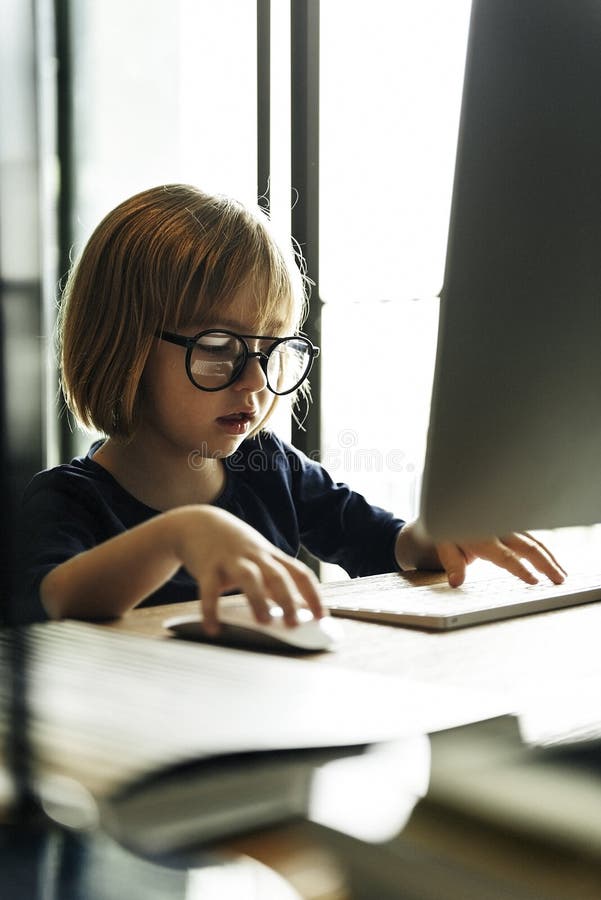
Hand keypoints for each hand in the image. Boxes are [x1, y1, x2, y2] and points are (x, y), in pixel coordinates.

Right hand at [169, 506, 322, 633]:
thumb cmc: (234, 547)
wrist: (197, 523)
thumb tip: (301, 608)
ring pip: (249, 577)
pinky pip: (209, 589)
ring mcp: (230, 560)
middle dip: (288, 599)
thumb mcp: (258, 559)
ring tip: (264, 621)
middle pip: (278, 575)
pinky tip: (214, 629)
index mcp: (270, 556)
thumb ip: (276, 583)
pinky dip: (211, 610)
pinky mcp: (207, 567)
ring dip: (258, 599)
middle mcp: (254, 556)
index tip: (322, 617)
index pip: (300, 573)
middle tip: (294, 624)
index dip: (313, 595)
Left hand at [395, 520, 566, 587]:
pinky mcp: (504, 527)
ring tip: (561, 574)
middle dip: (545, 563)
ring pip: (531, 540)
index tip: (535, 581)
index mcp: (479, 534)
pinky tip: (550, 560)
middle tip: (559, 580)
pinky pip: (526, 537)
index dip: (521, 569)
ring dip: (547, 557)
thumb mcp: (438, 547)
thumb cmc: (435, 535)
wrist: (430, 519)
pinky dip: (540, 549)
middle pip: (526, 546)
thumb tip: (457, 582)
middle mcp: (494, 527)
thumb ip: (451, 563)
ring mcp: (501, 526)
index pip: (505, 555)